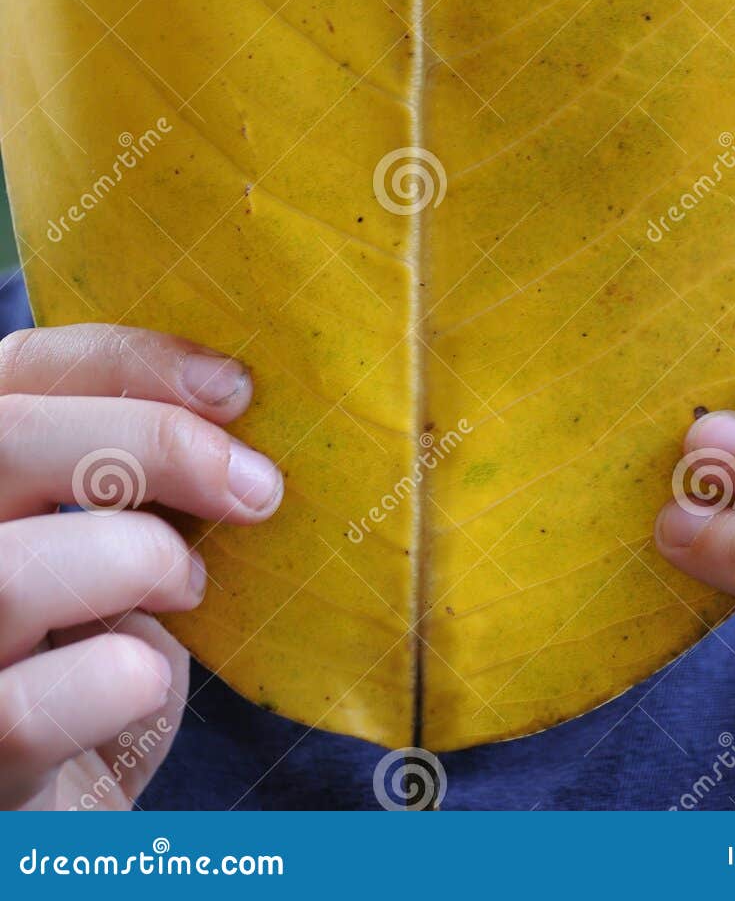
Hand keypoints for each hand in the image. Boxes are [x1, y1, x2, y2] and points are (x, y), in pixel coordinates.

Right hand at [0, 323, 282, 810]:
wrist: (57, 829)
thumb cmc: (91, 665)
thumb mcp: (116, 547)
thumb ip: (136, 478)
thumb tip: (233, 405)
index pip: (22, 369)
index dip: (129, 360)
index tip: (236, 390)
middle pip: (6, 438)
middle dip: (152, 444)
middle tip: (255, 489)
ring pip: (10, 574)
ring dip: (136, 566)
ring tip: (186, 591)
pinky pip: (24, 709)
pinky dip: (116, 683)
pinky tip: (147, 682)